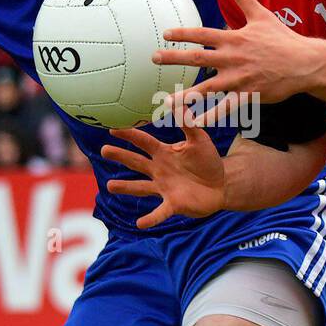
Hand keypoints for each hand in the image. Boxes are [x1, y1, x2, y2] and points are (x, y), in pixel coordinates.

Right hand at [100, 122, 226, 229]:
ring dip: (126, 187)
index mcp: (164, 153)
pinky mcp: (173, 204)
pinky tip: (140, 223)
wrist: (222, 184)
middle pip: (136, 162)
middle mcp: (159, 170)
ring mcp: (164, 188)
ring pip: (141, 187)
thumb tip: (178, 101)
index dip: (129, 135)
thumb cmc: (208, 161)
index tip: (113, 129)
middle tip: (104, 150)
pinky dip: (150, 218)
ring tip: (110, 186)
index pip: (143, 142)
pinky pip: (159, 212)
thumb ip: (188, 123)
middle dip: (121, 156)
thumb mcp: (199, 139)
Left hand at [153, 0, 321, 117]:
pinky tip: (196, 122)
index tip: (165, 34)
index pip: (203, 34)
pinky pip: (227, 107)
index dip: (183, 34)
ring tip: (167, 102)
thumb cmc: (283, 39)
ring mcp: (240, 78)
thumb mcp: (262, 15)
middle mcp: (233, 58)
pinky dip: (211, 115)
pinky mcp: (249, 95)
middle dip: (174, 58)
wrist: (304, 63)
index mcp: (234, 38)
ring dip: (186, 95)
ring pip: (207, 88)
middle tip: (153, 58)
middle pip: (197, 58)